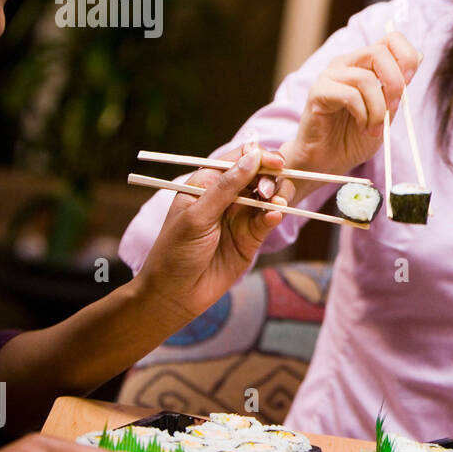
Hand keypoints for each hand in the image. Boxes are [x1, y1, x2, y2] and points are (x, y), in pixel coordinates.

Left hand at [137, 145, 283, 323]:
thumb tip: (252, 157)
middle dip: (269, 178)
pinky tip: (273, 217)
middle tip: (268, 192)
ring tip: (275, 206)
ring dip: (276, 196)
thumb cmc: (176, 251)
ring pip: (268, 197)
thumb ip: (227, 187)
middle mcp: (226, 196)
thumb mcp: (197, 216)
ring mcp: (240, 217)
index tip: (274, 162)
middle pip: (258, 175)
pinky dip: (275, 215)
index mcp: (207, 183)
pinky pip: (268, 220)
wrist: (175, 294)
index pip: (238, 159)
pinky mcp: (251, 237)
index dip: (258, 157)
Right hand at [266, 32, 419, 203]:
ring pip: (365, 78)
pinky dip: (363, 115)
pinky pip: (349, 95)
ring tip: (375, 128)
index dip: (406, 56)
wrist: (329, 161)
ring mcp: (330, 76)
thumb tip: (418, 60)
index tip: (409, 82)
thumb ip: (397, 89)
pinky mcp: (318, 92)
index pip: (391, 39)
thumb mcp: (386, 111)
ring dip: (378, 109)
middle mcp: (346, 63)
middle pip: (379, 52)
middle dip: (395, 84)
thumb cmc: (355, 136)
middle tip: (393, 110)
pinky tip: (363, 128)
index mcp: (365, 64)